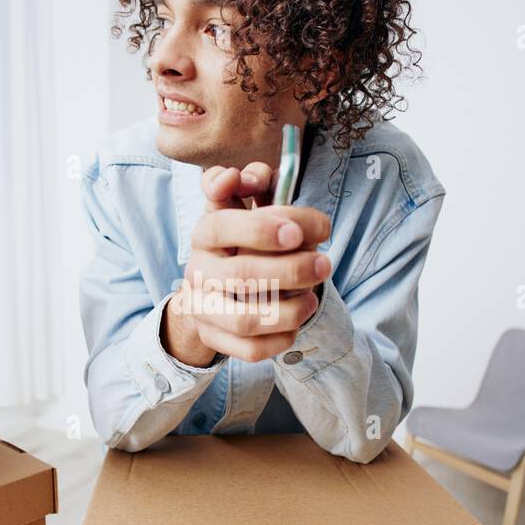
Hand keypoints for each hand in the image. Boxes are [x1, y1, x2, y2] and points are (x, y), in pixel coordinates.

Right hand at [161, 164, 331, 365]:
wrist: (210, 289)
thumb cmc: (241, 242)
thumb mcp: (245, 205)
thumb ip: (253, 183)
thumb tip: (251, 175)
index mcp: (206, 233)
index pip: (223, 226)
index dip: (260, 229)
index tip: (298, 233)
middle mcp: (200, 271)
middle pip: (242, 275)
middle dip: (292, 270)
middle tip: (325, 264)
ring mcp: (205, 309)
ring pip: (246, 319)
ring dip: (289, 310)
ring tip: (313, 298)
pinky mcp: (216, 338)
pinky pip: (250, 349)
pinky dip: (280, 339)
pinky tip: (297, 323)